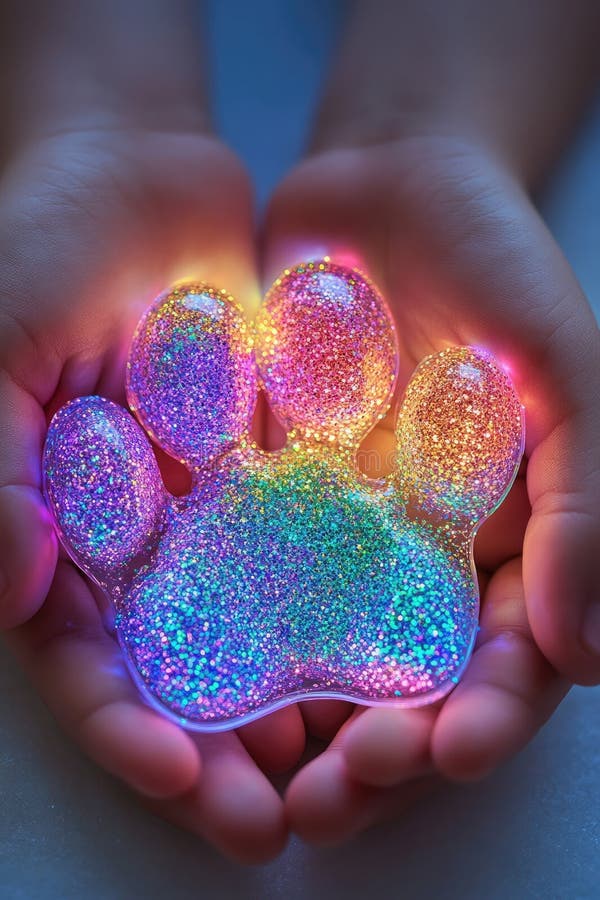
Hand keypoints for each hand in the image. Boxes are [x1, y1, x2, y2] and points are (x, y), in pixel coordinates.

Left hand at [263, 132, 597, 843]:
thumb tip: (586, 659)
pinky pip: (238, 563)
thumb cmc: (500, 272)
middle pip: (401, 686)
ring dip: (290, 721)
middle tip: (333, 796)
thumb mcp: (564, 375)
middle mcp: (417, 555)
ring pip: (315, 651)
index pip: (502, 666)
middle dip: (376, 753)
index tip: (447, 754)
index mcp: (503, 545)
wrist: (397, 185)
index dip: (481, 722)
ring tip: (256, 772)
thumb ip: (584, 505)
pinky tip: (186, 661)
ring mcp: (336, 528)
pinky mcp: (264, 488)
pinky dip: (218, 617)